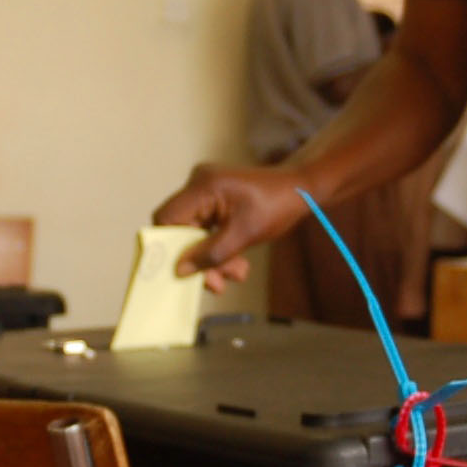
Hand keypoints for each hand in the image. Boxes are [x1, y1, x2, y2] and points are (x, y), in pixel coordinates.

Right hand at [154, 163, 312, 288]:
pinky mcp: (212, 200)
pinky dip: (217, 248)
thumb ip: (210, 254)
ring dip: (211, 257)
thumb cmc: (277, 205)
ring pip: (192, 233)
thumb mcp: (244, 235)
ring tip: (236, 273)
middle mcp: (198, 184)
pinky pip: (204, 228)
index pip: (166, 218)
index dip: (169, 246)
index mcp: (203, 186)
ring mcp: (204, 191)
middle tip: (218, 282)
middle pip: (179, 229)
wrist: (299, 190)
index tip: (183, 271)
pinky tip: (236, 263)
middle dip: (198, 258)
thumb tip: (179, 270)